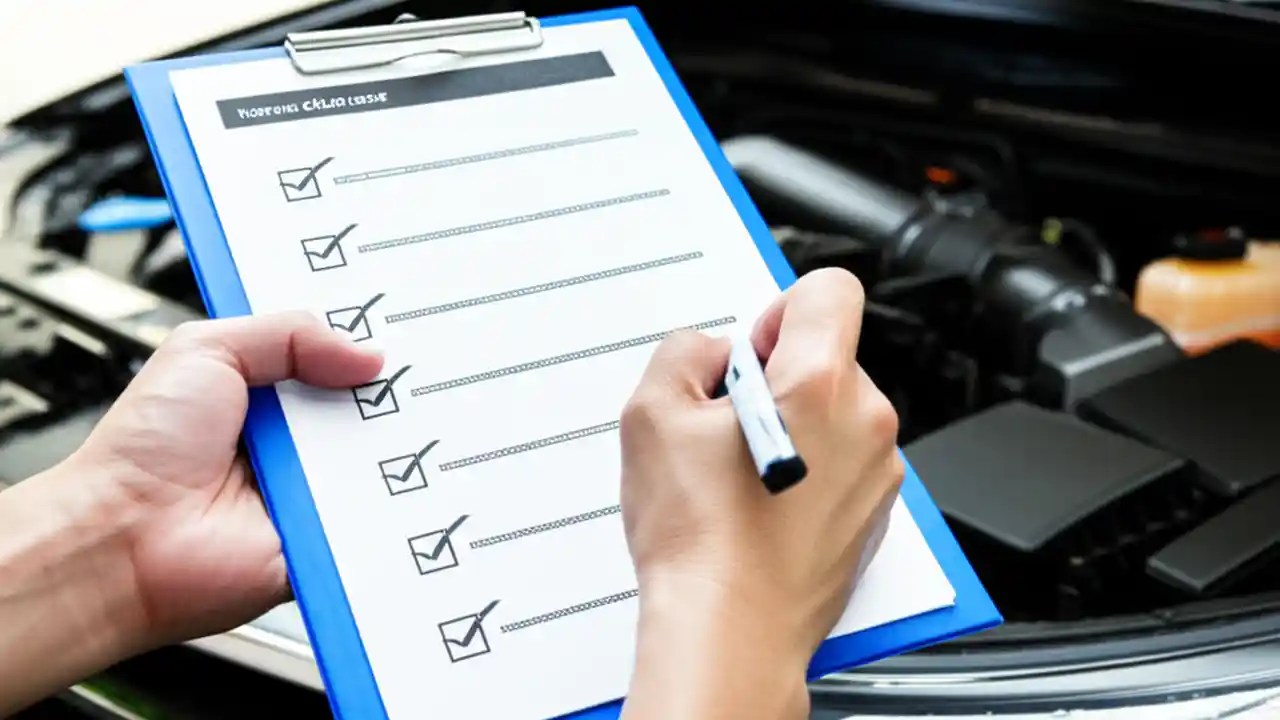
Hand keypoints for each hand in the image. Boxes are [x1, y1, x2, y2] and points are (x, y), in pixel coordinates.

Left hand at [74, 311, 382, 643]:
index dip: (367, 340)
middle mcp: (297, 438)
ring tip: (403, 419)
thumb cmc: (143, 451)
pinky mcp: (329, 535)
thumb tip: (367, 354)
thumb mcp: (206, 350)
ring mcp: (316, 487)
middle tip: (420, 367)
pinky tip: (402, 472)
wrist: (125, 539)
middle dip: (395, 387)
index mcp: (268, 391)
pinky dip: (394, 498)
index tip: (404, 321)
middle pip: (370, 403)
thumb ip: (289, 334)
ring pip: (385, 454)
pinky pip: (380, 513)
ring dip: (397, 438)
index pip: (335, 355)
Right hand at [619, 268, 902, 719]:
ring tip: (737, 479)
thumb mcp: (651, 415)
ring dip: (790, 428)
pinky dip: (806, 472)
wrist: (729, 630)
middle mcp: (866, 422)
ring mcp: (877, 473)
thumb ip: (684, 352)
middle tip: (722, 430)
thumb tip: (712, 355)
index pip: (828, 291)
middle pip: (826, 358)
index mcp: (820, 382)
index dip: (777, 310)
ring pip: (832, 415)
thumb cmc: (699, 538)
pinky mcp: (873, 515)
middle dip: (775, 379)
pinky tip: (759, 508)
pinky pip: (841, 464)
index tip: (749, 354)